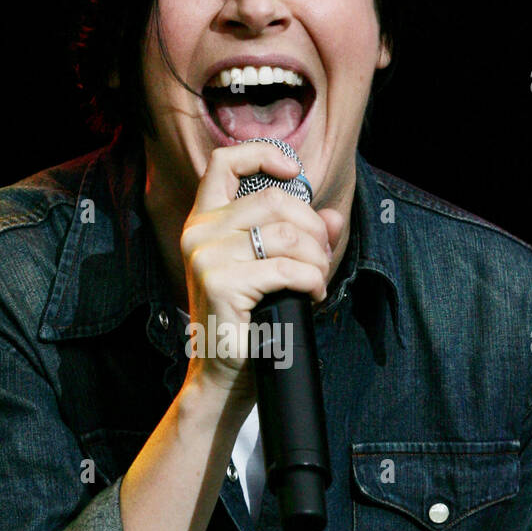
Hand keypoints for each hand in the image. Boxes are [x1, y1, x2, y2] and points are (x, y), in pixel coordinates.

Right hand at [179, 142, 344, 401]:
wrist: (223, 375)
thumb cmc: (248, 322)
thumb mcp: (273, 270)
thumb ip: (301, 238)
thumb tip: (333, 216)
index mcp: (205, 222)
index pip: (223, 163)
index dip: (263, 155)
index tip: (294, 173)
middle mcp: (199, 233)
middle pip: (272, 199)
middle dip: (311, 227)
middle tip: (321, 258)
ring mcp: (205, 256)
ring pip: (284, 233)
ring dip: (316, 258)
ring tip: (318, 280)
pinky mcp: (220, 283)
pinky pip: (286, 268)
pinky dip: (311, 280)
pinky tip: (312, 296)